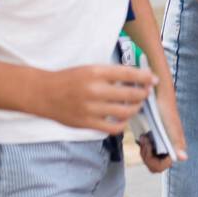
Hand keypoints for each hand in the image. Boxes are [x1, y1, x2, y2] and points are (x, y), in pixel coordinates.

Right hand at [38, 65, 155, 134]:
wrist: (43, 93)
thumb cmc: (69, 79)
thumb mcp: (89, 68)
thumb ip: (111, 74)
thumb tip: (136, 77)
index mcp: (96, 72)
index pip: (128, 74)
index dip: (145, 77)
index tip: (153, 79)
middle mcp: (94, 90)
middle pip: (130, 94)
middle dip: (143, 93)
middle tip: (146, 92)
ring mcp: (91, 109)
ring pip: (125, 112)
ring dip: (135, 108)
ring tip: (136, 104)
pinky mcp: (87, 123)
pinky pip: (112, 127)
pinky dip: (122, 123)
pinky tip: (124, 118)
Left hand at [138, 81, 187, 171]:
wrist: (159, 95)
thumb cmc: (166, 109)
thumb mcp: (171, 127)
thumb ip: (177, 143)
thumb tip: (184, 158)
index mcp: (176, 147)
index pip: (162, 167)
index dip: (152, 161)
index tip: (149, 147)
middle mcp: (170, 148)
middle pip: (155, 166)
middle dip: (146, 157)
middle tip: (144, 142)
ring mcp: (163, 144)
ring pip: (151, 159)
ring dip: (145, 151)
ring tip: (144, 138)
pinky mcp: (157, 139)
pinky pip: (149, 151)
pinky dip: (145, 146)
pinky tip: (144, 136)